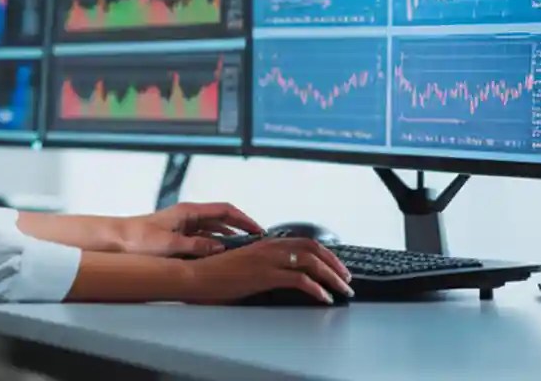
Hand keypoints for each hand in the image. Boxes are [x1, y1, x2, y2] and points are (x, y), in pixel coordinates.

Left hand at [118, 202, 265, 257]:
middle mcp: (187, 216)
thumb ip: (196, 246)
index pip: (224, 210)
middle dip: (238, 229)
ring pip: (211, 230)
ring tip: (240, 250)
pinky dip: (212, 245)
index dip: (243, 218)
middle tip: (254, 242)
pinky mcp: (175, 237)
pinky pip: (200, 239)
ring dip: (226, 238)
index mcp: (188, 211)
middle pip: (220, 219)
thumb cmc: (136, 238)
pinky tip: (217, 256)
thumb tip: (219, 249)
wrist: (114, 241)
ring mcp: (181, 226)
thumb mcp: (170, 244)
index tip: (257, 229)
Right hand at [183, 238, 353, 304]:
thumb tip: (283, 274)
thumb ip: (264, 264)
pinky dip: (316, 289)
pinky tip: (323, 298)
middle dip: (335, 263)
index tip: (335, 265)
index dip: (324, 253)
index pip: (304, 241)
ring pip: (310, 262)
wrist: (194, 276)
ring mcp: (267, 260)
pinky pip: (299, 280)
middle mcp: (268, 246)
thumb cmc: (214, 273)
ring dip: (331, 276)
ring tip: (342, 289)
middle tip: (346, 278)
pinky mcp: (264, 275)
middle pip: (312, 248)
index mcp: (265, 242)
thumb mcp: (244, 264)